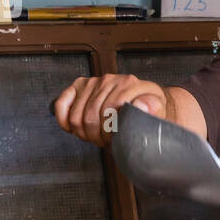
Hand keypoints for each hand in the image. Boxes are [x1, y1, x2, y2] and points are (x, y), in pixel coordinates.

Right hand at [53, 74, 167, 145]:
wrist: (148, 102)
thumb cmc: (151, 110)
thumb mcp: (158, 111)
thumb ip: (152, 108)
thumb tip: (140, 105)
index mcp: (128, 84)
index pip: (107, 113)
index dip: (109, 132)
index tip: (116, 138)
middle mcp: (109, 80)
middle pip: (89, 118)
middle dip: (97, 136)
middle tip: (107, 140)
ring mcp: (92, 82)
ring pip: (76, 116)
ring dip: (84, 132)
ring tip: (97, 135)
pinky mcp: (79, 86)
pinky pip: (62, 104)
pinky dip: (64, 120)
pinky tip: (75, 128)